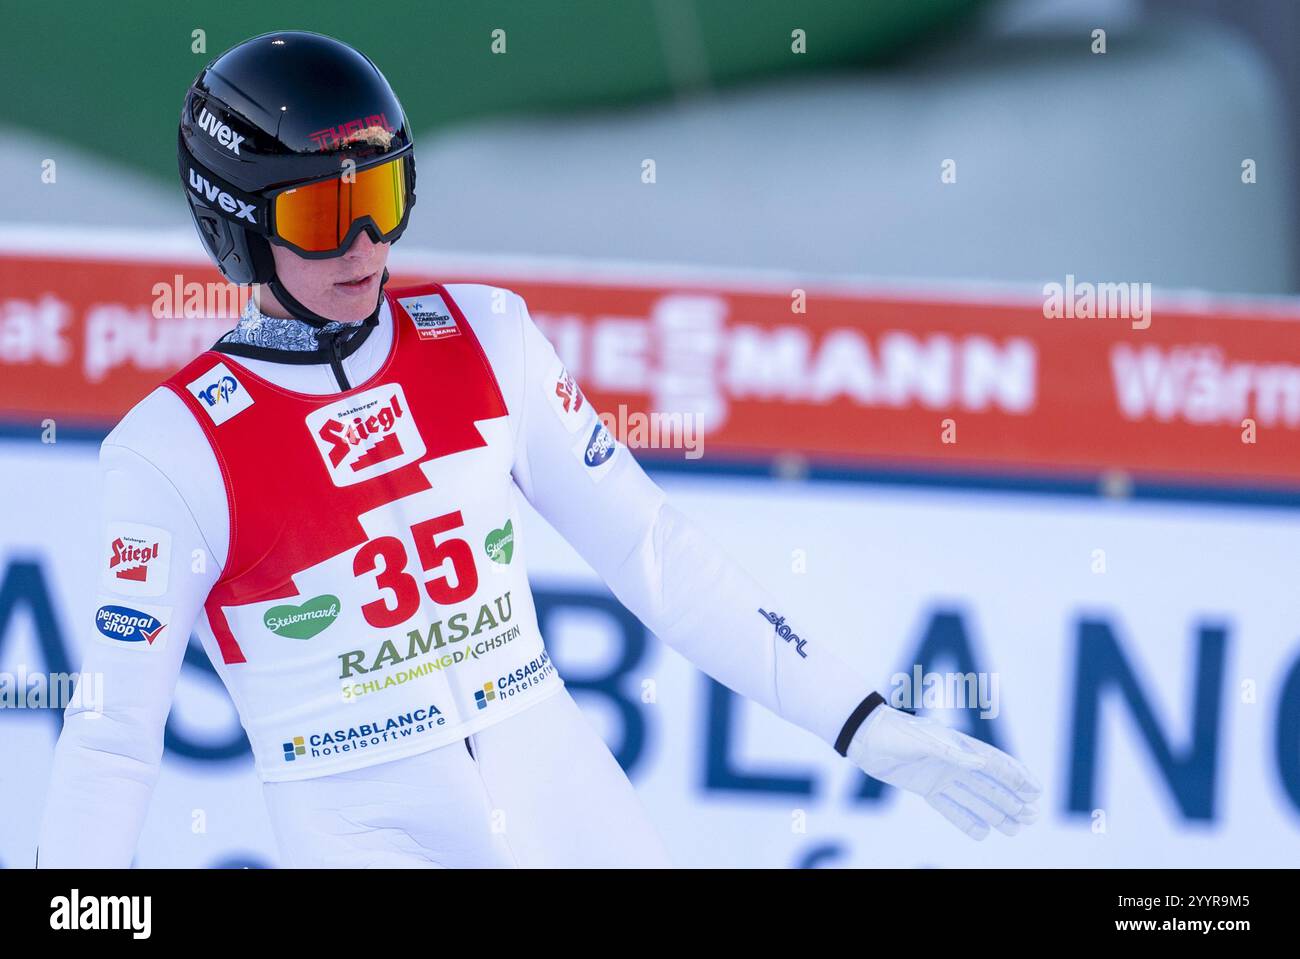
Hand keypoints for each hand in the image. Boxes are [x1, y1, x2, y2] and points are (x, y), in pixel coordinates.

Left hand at [847, 705, 1041, 839]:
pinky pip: (950, 807)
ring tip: (1015, 828)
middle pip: (989, 784)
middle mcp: (954, 762)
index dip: (1016, 777)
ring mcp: (941, 775)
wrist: (865, 736)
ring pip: (974, 798)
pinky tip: (982, 832)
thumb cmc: (894, 731)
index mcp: (958, 745)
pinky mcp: (926, 787)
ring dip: (995, 813)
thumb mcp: (922, 740)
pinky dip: (966, 819)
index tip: (1035, 791)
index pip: (994, 763)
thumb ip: (952, 753)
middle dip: (1011, 800)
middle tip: (1032, 817)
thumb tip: (983, 763)